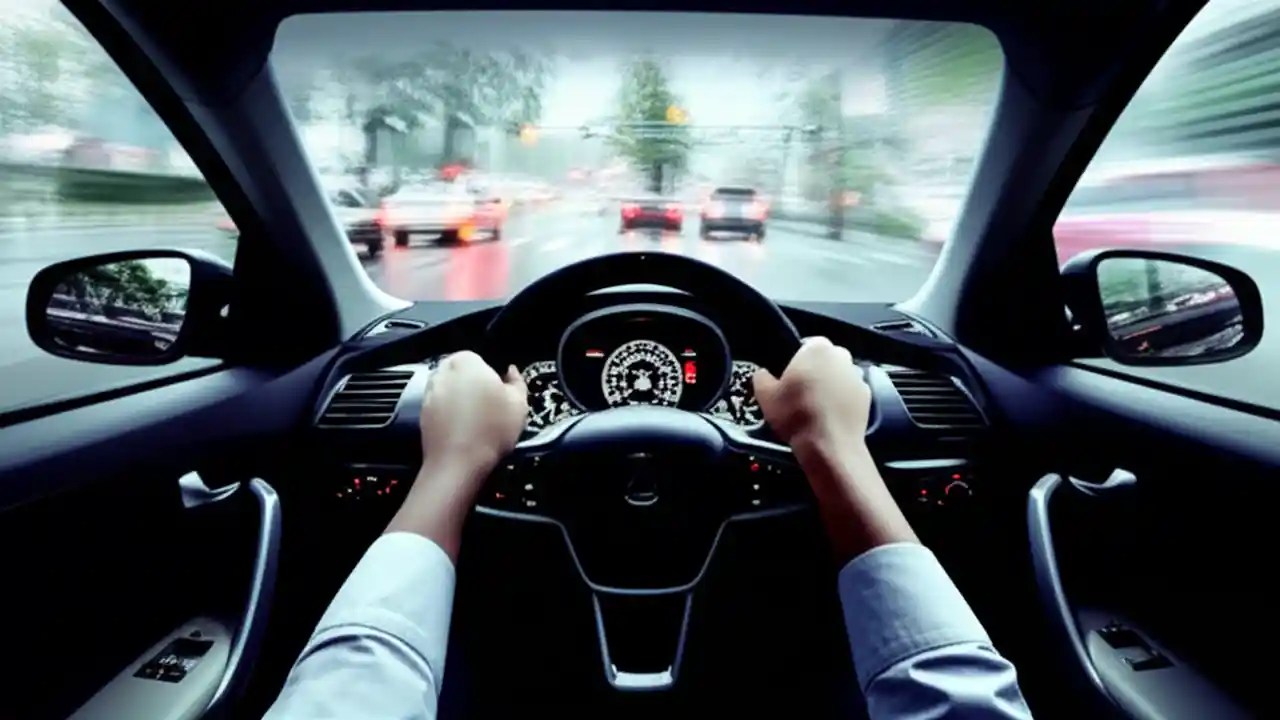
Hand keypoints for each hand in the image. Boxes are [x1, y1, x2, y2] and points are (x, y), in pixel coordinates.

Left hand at [418, 351, 527, 473]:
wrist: (458, 462)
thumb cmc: (492, 428)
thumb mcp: (519, 404)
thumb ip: (517, 381)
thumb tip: (511, 371)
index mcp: (466, 360)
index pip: (481, 359)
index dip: (492, 377)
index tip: (500, 395)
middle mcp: (443, 370)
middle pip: (463, 373)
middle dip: (474, 386)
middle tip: (490, 408)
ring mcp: (429, 392)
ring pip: (451, 390)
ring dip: (461, 400)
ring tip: (476, 422)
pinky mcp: (421, 412)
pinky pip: (441, 407)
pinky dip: (450, 414)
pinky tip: (462, 431)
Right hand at [752, 336, 869, 457]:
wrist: (829, 446)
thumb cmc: (796, 414)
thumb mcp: (765, 396)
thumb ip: (761, 377)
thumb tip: (763, 373)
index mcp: (817, 348)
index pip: (806, 344)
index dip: (796, 360)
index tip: (789, 377)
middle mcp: (842, 356)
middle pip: (825, 358)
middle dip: (816, 370)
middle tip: (802, 391)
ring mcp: (858, 376)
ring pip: (839, 375)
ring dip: (830, 384)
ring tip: (816, 406)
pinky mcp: (868, 396)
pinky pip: (850, 393)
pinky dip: (842, 400)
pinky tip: (830, 416)